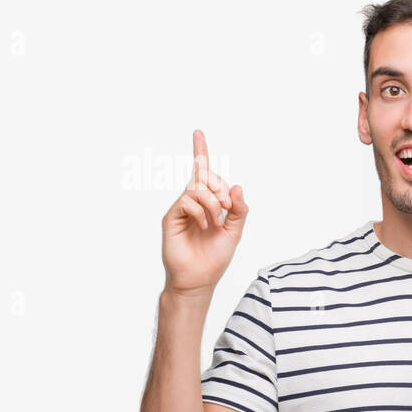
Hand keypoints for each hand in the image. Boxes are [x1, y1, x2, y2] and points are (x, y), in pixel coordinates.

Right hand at [161, 129, 249, 295]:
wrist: (199, 279)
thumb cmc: (215, 257)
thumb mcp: (235, 231)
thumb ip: (239, 209)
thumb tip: (237, 186)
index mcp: (209, 203)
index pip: (204, 173)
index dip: (200, 152)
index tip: (198, 132)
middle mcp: (193, 202)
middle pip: (205, 177)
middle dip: (220, 187)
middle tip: (228, 207)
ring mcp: (181, 209)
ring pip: (197, 188)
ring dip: (213, 202)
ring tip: (216, 221)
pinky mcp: (171, 217)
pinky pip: (187, 201)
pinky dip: (201, 212)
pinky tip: (204, 226)